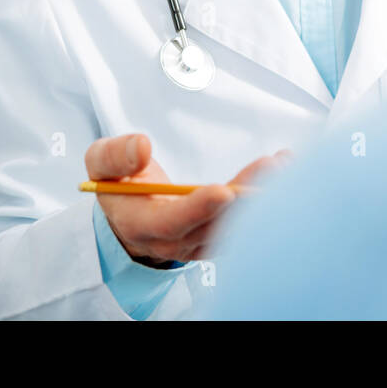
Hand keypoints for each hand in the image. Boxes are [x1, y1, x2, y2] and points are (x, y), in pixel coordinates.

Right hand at [84, 133, 289, 265]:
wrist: (128, 214)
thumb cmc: (117, 185)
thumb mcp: (100, 164)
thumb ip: (115, 156)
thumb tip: (141, 147)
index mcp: (143, 225)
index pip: (174, 224)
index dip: (199, 209)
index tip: (223, 191)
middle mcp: (176, 241)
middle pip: (215, 225)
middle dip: (245, 197)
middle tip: (269, 168)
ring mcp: (201, 241)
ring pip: (237, 224)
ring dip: (264, 196)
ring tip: (283, 164)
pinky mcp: (219, 234)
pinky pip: (247, 220)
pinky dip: (268, 197)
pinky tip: (286, 168)